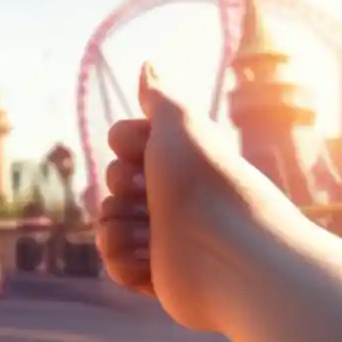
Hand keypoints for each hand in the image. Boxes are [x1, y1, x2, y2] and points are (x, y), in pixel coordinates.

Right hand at [96, 63, 297, 329]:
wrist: (233, 254)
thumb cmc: (207, 181)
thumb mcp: (181, 123)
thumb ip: (160, 95)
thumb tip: (148, 64)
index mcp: (176, 159)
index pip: (121, 143)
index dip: (127, 145)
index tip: (148, 151)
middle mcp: (170, 195)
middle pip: (109, 183)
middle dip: (119, 189)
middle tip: (148, 197)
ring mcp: (163, 237)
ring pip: (107, 224)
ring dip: (118, 228)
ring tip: (148, 236)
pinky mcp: (157, 276)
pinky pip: (115, 263)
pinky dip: (123, 262)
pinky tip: (146, 262)